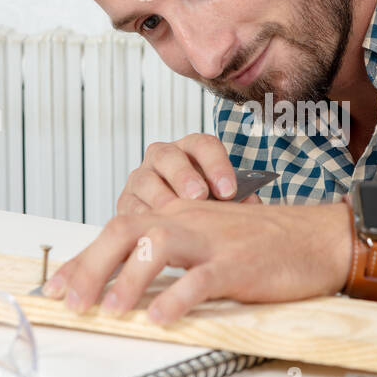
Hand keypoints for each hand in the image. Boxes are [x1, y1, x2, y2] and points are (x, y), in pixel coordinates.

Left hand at [43, 199, 351, 322]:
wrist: (317, 238)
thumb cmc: (265, 245)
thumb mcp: (210, 242)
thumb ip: (172, 259)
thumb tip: (127, 287)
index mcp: (179, 216)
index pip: (118, 230)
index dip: (82, 260)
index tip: (55, 289)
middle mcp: (190, 221)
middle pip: (126, 229)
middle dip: (91, 264)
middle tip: (72, 302)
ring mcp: (214, 241)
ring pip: (158, 246)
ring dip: (128, 279)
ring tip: (112, 311)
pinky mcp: (239, 264)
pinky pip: (203, 278)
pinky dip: (178, 298)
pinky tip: (162, 318)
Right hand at [117, 133, 256, 214]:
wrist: (179, 226)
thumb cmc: (208, 208)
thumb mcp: (226, 201)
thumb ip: (239, 201)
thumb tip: (251, 205)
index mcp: (192, 150)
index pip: (203, 145)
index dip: (216, 165)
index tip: (230, 190)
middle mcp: (163, 157)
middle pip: (168, 156)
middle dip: (184, 175)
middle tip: (199, 196)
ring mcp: (141, 178)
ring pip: (144, 180)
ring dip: (161, 197)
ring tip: (177, 215)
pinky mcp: (126, 201)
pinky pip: (129, 207)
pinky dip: (143, 218)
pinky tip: (157, 230)